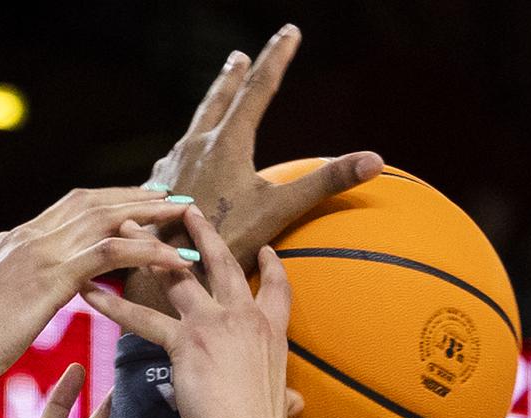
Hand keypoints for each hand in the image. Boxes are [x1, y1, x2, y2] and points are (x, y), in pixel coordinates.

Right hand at [0, 186, 198, 390]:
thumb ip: (10, 291)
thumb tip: (21, 295)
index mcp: (11, 242)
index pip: (68, 209)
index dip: (107, 201)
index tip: (138, 201)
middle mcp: (26, 237)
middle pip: (92, 202)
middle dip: (136, 196)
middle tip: (174, 197)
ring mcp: (37, 252)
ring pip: (106, 218)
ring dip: (151, 215)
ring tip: (187, 217)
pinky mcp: (48, 278)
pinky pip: (109, 254)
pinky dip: (146, 252)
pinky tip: (175, 259)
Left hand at [84, 206, 295, 417]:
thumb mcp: (282, 405)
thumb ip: (285, 397)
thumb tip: (293, 405)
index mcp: (272, 331)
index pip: (276, 290)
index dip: (271, 268)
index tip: (265, 250)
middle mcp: (245, 316)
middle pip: (220, 263)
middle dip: (201, 231)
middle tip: (186, 209)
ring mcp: (215, 323)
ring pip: (176, 275)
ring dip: (148, 247)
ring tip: (127, 226)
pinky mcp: (186, 342)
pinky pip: (142, 318)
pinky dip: (113, 304)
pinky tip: (89, 290)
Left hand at [131, 25, 380, 304]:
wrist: (165, 271)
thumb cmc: (225, 241)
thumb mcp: (281, 209)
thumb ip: (326, 181)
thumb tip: (375, 160)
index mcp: (227, 142)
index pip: (259, 87)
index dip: (277, 57)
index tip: (290, 31)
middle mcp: (195, 146)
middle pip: (217, 101)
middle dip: (232, 77)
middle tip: (237, 57)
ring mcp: (171, 167)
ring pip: (192, 130)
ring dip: (207, 112)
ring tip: (212, 105)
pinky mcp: (155, 190)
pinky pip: (173, 160)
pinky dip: (184, 151)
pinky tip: (178, 161)